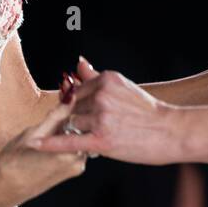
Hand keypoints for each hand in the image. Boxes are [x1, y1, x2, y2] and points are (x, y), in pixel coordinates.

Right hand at [0, 101, 86, 206]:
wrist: (5, 189)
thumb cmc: (13, 162)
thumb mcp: (32, 134)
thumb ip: (56, 116)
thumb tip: (71, 97)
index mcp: (68, 153)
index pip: (83, 122)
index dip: (77, 106)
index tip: (70, 95)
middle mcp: (77, 163)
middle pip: (84, 132)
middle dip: (75, 118)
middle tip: (61, 107)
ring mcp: (76, 169)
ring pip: (80, 140)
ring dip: (70, 130)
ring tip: (53, 124)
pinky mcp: (73, 172)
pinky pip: (76, 149)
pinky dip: (68, 140)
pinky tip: (54, 136)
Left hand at [30, 58, 181, 164]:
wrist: (172, 132)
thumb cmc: (149, 112)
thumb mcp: (123, 87)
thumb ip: (96, 76)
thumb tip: (78, 62)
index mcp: (107, 80)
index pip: (76, 91)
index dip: (76, 104)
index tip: (83, 113)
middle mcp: (102, 96)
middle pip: (73, 108)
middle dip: (78, 119)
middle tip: (97, 128)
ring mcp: (101, 118)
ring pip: (73, 125)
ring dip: (79, 132)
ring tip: (101, 137)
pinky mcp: (102, 140)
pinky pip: (69, 141)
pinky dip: (49, 143)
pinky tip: (35, 144)